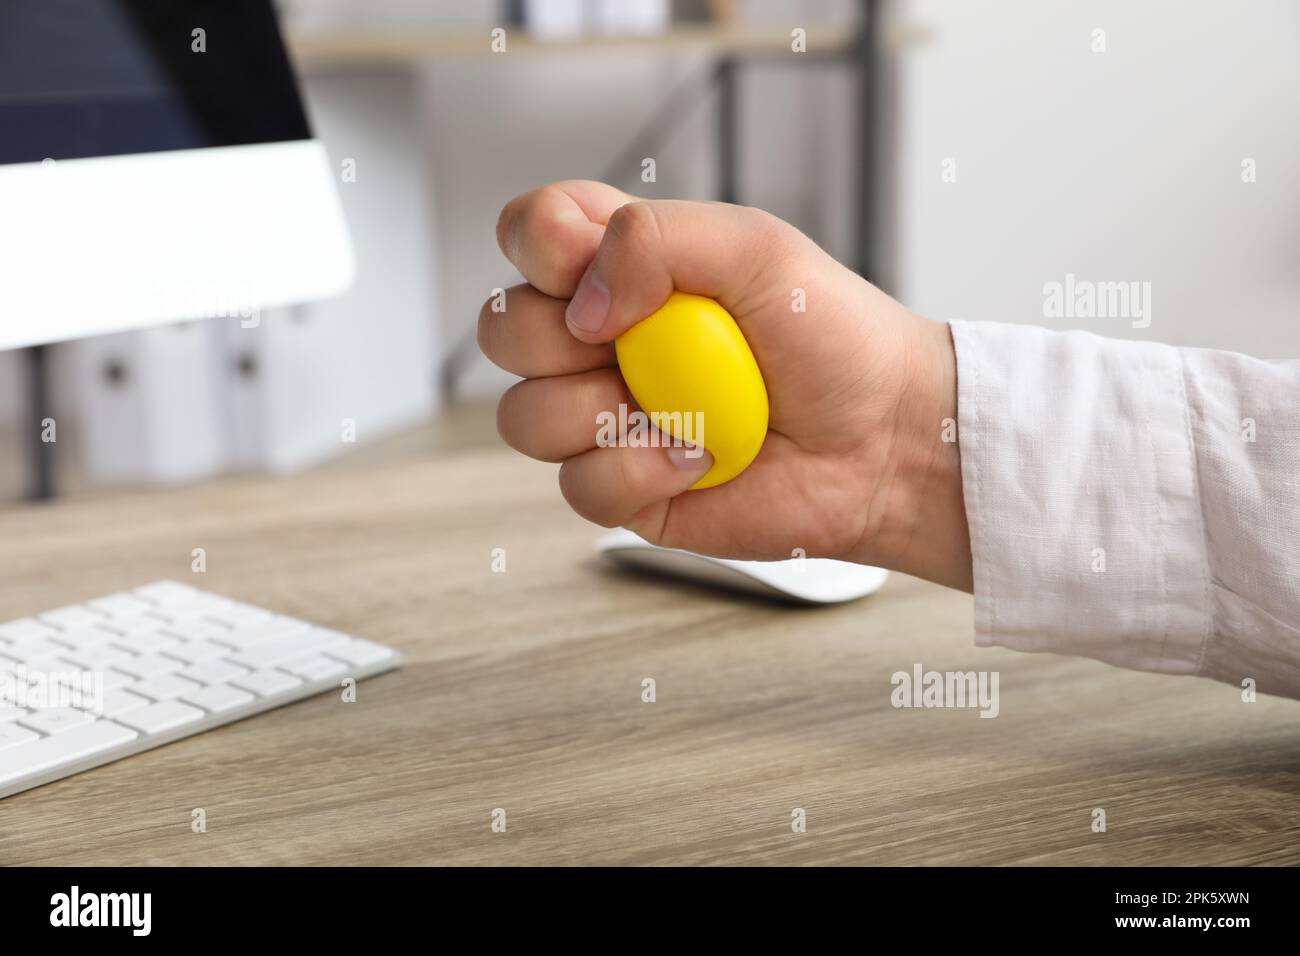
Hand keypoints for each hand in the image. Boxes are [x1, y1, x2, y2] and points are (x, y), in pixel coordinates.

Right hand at [480, 180, 971, 590]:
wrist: (882, 437)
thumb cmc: (831, 335)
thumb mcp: (753, 247)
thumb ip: (652, 236)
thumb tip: (581, 302)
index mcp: (622, 267)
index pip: (530, 234)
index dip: (540, 246)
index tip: (591, 259)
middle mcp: (600, 342)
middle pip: (504, 331)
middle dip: (561, 339)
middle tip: (640, 342)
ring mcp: (605, 418)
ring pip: (524, 417)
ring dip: (603, 413)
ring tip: (688, 410)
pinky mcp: (624, 488)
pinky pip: (578, 486)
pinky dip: (641, 470)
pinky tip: (700, 457)